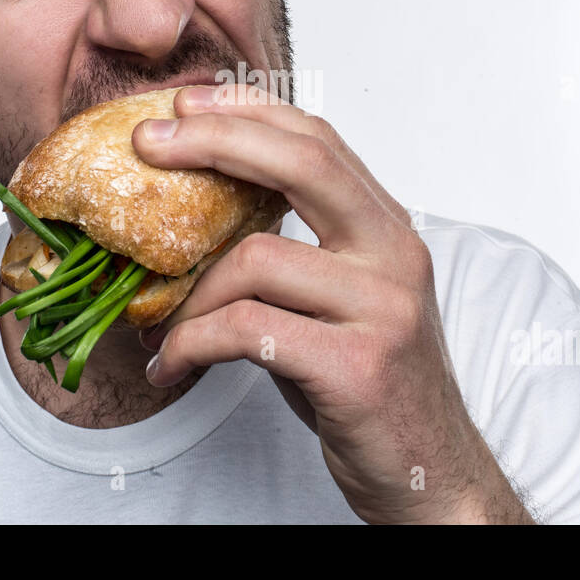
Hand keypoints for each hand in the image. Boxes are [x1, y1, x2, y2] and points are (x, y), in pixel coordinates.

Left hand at [132, 83, 532, 523]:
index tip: (186, 101)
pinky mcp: (358, 366)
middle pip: (303, 163)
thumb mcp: (339, 305)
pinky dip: (190, 345)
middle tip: (147, 141)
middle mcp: (395, 257)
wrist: (432, 477)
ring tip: (158, 328)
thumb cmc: (372, 389)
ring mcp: (383, 309)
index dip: (249, 111)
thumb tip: (199, 224)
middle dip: (214, 139)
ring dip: (187, 296)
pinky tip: (172, 367)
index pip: (319, 141)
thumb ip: (294, 256)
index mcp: (389, 231)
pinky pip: (247, 331)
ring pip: (256, 260)